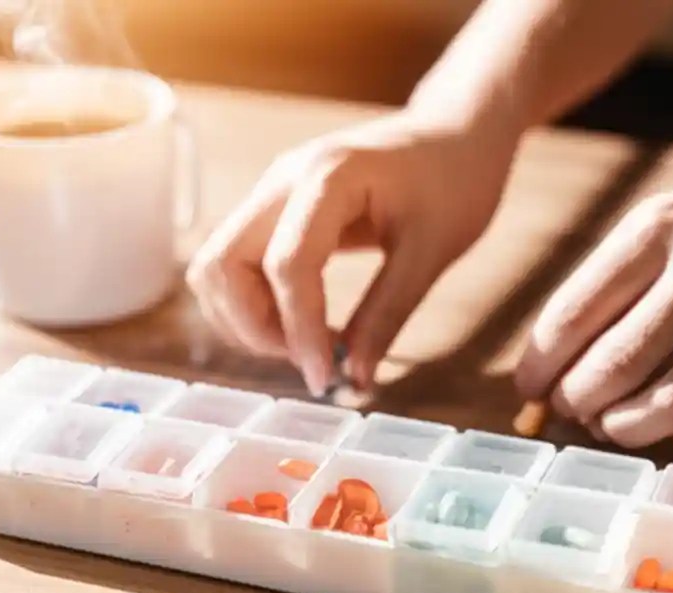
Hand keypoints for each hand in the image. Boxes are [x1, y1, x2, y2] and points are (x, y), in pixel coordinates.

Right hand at [186, 111, 517, 395]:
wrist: (455, 132)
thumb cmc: (455, 181)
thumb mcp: (432, 252)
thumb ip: (387, 315)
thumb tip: (355, 381)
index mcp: (329, 177)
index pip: (287, 264)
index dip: (299, 330)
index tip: (326, 378)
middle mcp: (283, 179)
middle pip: (223, 263)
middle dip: (254, 326)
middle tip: (308, 359)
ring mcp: (271, 190)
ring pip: (217, 266)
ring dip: (246, 318)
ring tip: (305, 344)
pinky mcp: (273, 207)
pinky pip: (236, 262)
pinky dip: (253, 303)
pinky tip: (301, 323)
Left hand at [515, 154, 672, 454]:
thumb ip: (618, 278)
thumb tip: (555, 360)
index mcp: (663, 226)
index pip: (574, 312)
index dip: (541, 365)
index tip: (531, 388)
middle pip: (616, 365)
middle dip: (580, 403)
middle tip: (574, 412)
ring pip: (672, 402)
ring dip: (630, 429)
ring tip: (617, 427)